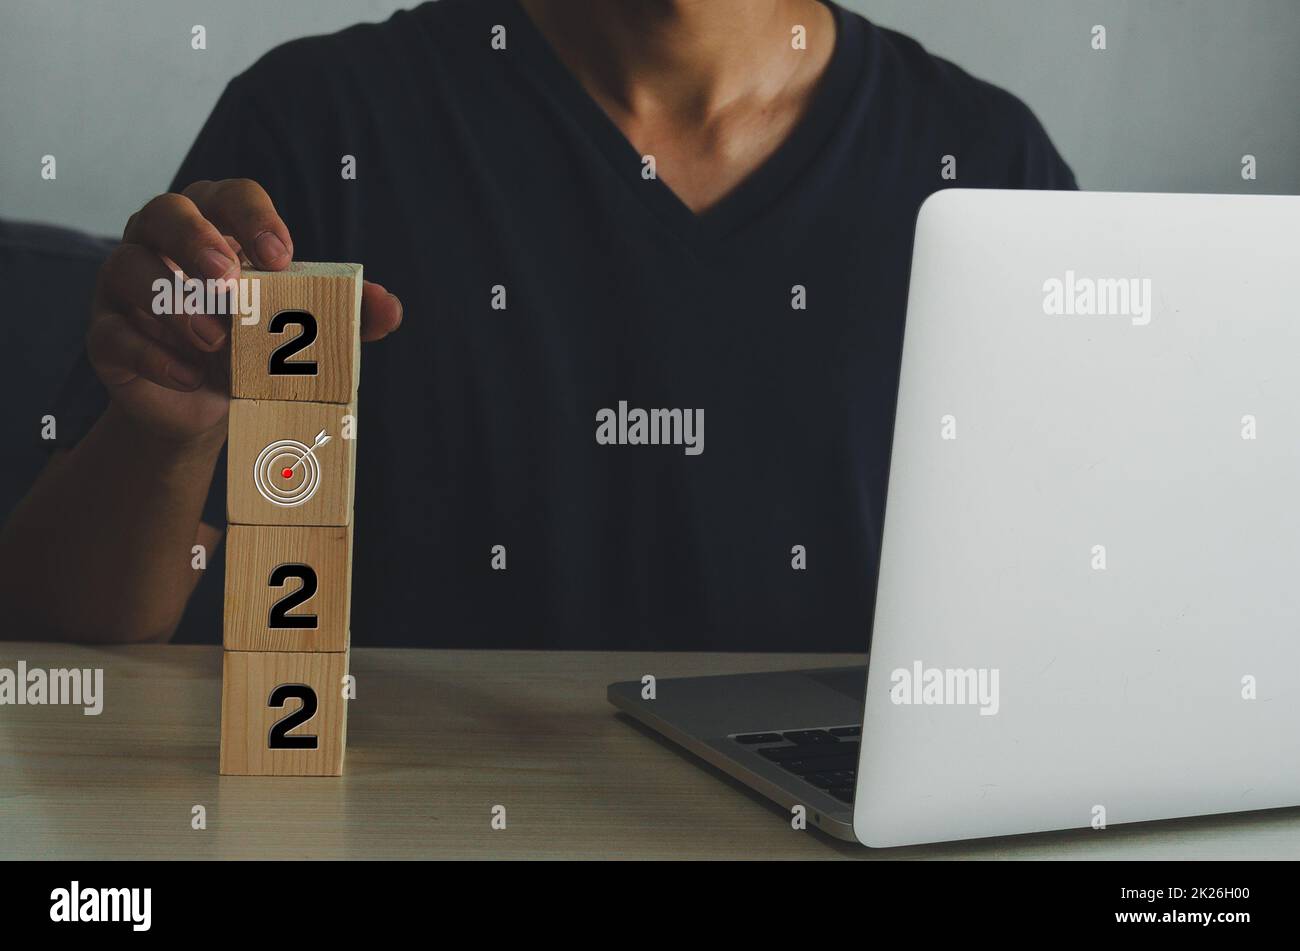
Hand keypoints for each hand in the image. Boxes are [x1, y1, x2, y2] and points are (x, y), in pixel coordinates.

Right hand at [88, 178, 402, 442]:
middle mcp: (162, 241)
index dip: (253, 217)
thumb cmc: (255, 345)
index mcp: (216, 223)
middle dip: (196, 241)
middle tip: (229, 279)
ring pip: (129, 268)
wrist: (206, 406)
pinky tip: (190, 376)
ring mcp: (125, 284)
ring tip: (215, 341)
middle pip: (165, 213)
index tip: (282, 256)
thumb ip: (347, 315)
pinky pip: (113, 333)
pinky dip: (153, 355)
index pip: (229, 195)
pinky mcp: (104, 334)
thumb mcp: (304, 330)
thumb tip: (391, 309)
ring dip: (175, 304)